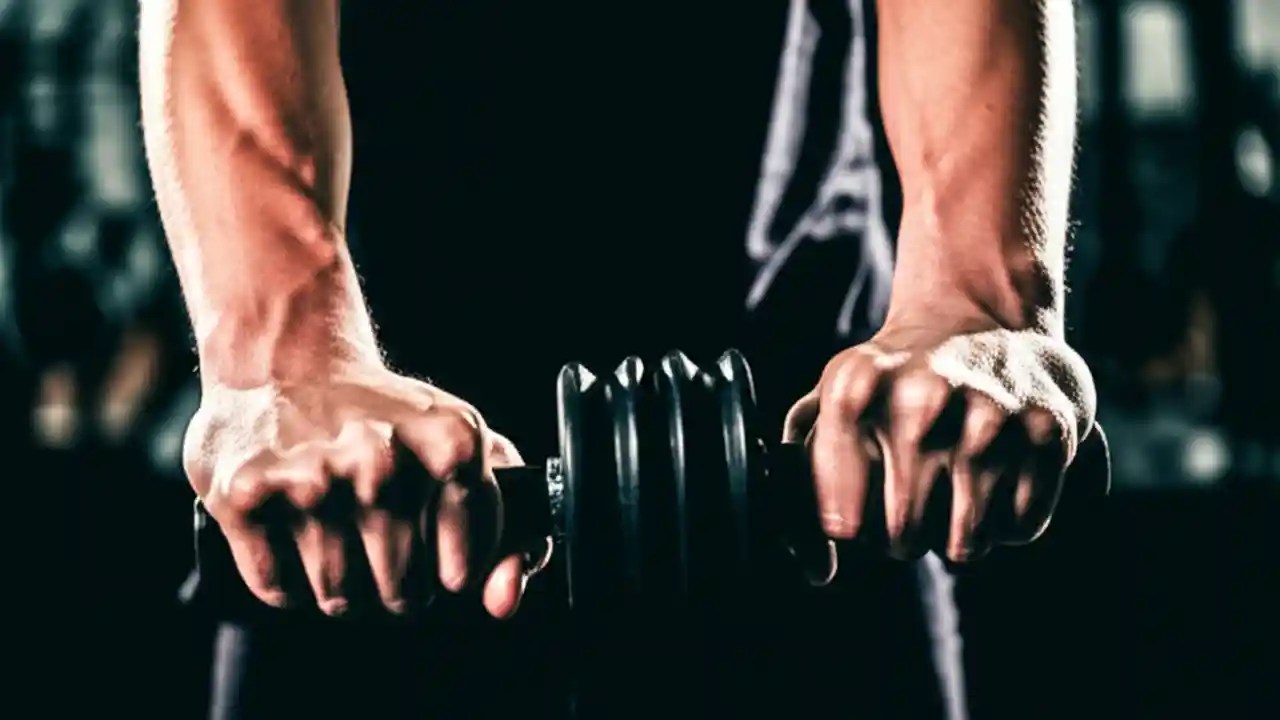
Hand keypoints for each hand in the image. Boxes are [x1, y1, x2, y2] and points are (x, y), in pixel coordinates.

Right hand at [183, 367, 544, 618]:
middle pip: (401, 593)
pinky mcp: (245, 493)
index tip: (434, 552)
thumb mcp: (461, 446)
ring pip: (338, 597)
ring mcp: (312, 478)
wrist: (287, 358)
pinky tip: (291, 534)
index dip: (446, 574)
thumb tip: (503, 602)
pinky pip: (279, 589)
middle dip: (392, 588)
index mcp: (451, 444)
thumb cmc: (384, 416)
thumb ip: (508, 526)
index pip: (463, 571)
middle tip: (378, 547)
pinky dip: (286, 582)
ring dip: (339, 588)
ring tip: (335, 536)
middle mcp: (383, 460)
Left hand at [785, 319, 1096, 563]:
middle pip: (903, 537)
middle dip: (903, 537)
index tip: (852, 517)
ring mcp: (987, 412)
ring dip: (958, 536)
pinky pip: (1018, 528)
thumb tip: (819, 571)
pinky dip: (1007, 523)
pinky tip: (998, 479)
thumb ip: (802, 484)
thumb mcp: (830, 405)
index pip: (841, 518)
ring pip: (964, 543)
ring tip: (955, 491)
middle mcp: (919, 398)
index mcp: (854, 389)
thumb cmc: (890, 382)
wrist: (979, 317)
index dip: (849, 527)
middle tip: (910, 506)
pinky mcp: (1047, 430)